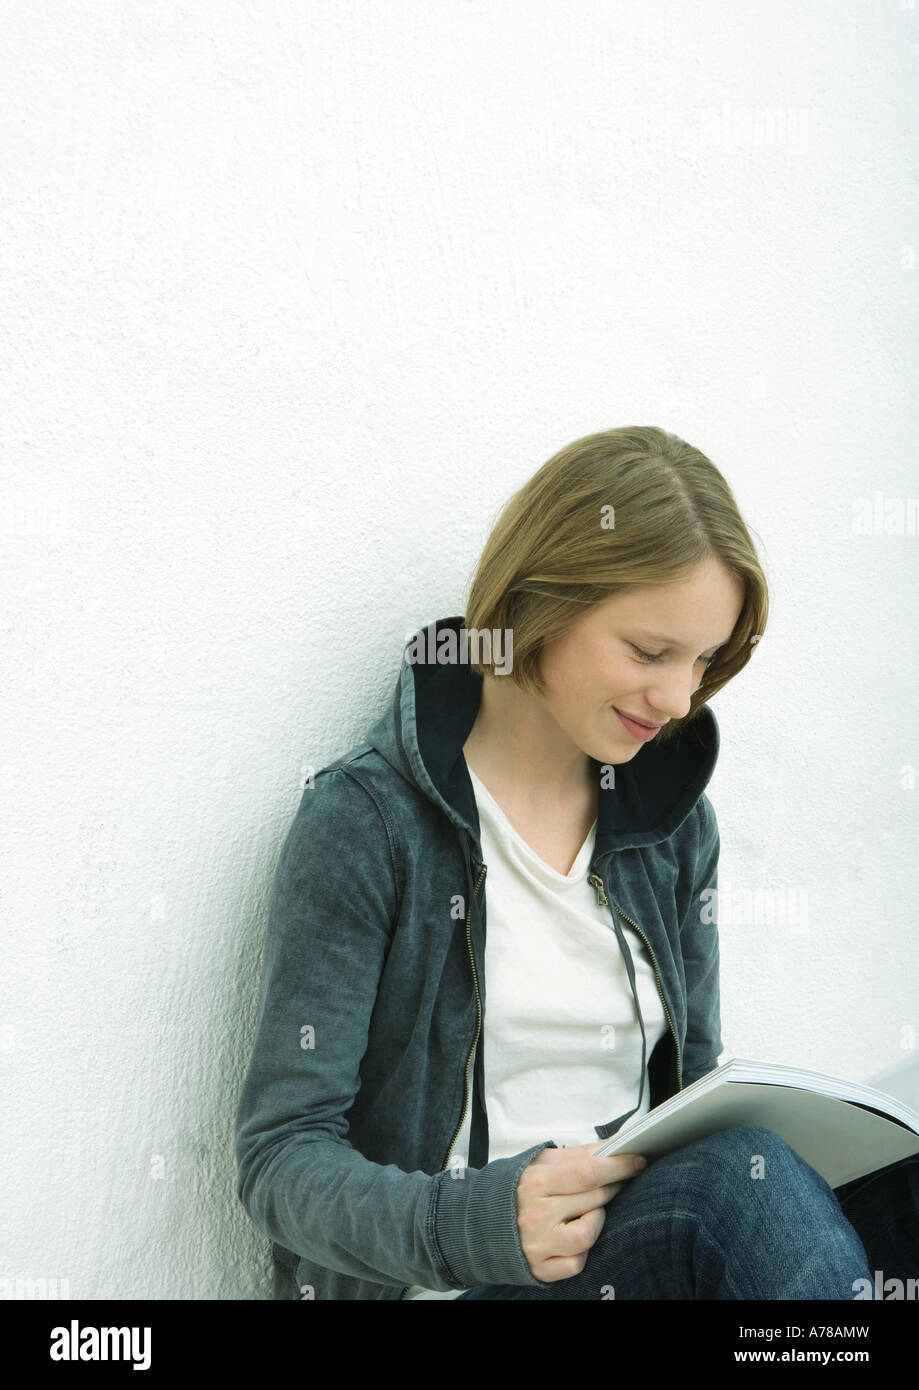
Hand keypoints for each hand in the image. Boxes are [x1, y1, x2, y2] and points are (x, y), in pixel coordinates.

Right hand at [515, 1142, 646, 1282]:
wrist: (481, 1222)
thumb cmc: (516, 1189)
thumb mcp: (540, 1162)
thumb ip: (576, 1155)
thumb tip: (611, 1147)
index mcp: (536, 1182)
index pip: (588, 1172)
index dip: (618, 1166)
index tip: (637, 1160)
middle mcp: (536, 1215)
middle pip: (594, 1199)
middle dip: (615, 1186)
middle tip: (620, 1179)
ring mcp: (539, 1245)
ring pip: (589, 1235)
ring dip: (598, 1219)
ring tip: (589, 1210)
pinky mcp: (541, 1269)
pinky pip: (578, 1262)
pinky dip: (583, 1249)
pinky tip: (575, 1234)